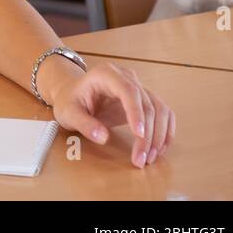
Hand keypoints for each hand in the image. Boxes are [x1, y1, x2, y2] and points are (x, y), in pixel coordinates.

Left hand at [49, 60, 175, 167]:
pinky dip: (164, 131)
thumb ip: (84, 123)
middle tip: (141, 159)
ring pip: (160, 110)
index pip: (128, 90)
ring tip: (149, 157)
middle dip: (147, 134)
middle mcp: (126, 77)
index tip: (138, 135)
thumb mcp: (68, 113)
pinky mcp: (145, 100)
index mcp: (106, 74)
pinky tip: (158, 149)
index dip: (136, 112)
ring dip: (159, 135)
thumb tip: (103, 136)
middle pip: (147, 104)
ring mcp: (138, 87)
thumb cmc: (70, 101)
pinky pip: (163, 113)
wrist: (72, 94)